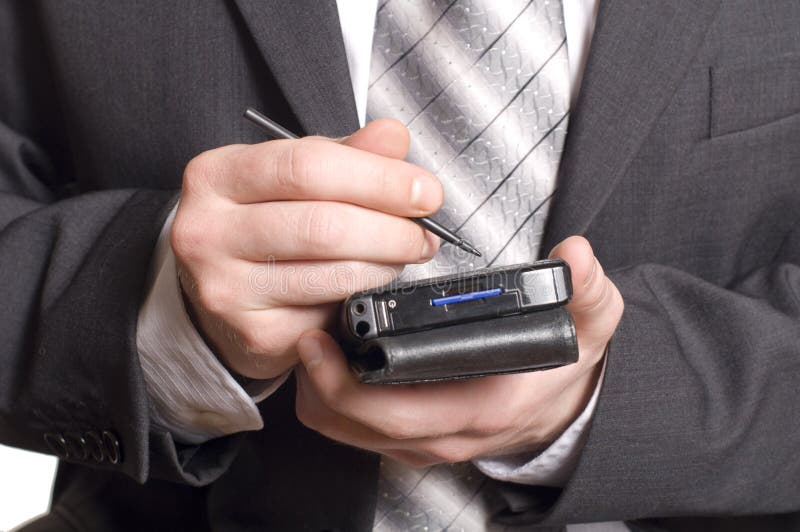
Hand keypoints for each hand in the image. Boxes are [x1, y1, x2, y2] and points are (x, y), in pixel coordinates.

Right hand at [171, 120, 442, 378]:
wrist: (214, 287)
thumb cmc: (258, 222)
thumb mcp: (289, 175)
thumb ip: (343, 155)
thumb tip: (392, 137)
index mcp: (216, 176)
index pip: (308, 166)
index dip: (379, 178)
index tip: (423, 190)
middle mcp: (208, 232)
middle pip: (323, 224)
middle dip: (392, 229)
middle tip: (423, 232)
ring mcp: (226, 288)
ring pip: (332, 273)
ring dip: (386, 264)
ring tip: (403, 254)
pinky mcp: (253, 332)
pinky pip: (329, 313)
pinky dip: (361, 296)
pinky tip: (368, 283)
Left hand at [294, 236, 623, 465]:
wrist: (568, 405)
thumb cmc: (567, 366)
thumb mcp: (590, 323)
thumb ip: (585, 288)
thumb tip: (575, 258)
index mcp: (482, 408)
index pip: (400, 414)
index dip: (348, 386)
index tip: (320, 342)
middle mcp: (449, 434)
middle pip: (360, 427)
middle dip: (320, 385)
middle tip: (305, 336)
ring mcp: (430, 441)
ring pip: (352, 434)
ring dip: (322, 395)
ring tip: (312, 346)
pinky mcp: (418, 439)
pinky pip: (360, 432)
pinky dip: (336, 403)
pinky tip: (332, 365)